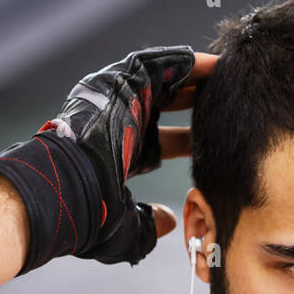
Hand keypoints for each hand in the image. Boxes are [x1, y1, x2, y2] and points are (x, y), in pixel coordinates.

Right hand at [0, 47, 217, 274]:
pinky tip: (213, 64)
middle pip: (166, 107)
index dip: (189, 141)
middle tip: (228, 101)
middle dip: (197, 103)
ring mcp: (116, 101)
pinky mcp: (117, 82)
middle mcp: (120, 124)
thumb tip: (169, 222)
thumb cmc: (88, 216)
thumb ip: (149, 226)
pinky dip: (185, 63)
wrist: (64, 192)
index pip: (162, 143)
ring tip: (229, 74)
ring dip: (196, 78)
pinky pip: (157, 63)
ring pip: (164, 80)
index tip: (219, 142)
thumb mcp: (127, 230)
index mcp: (122, 155)